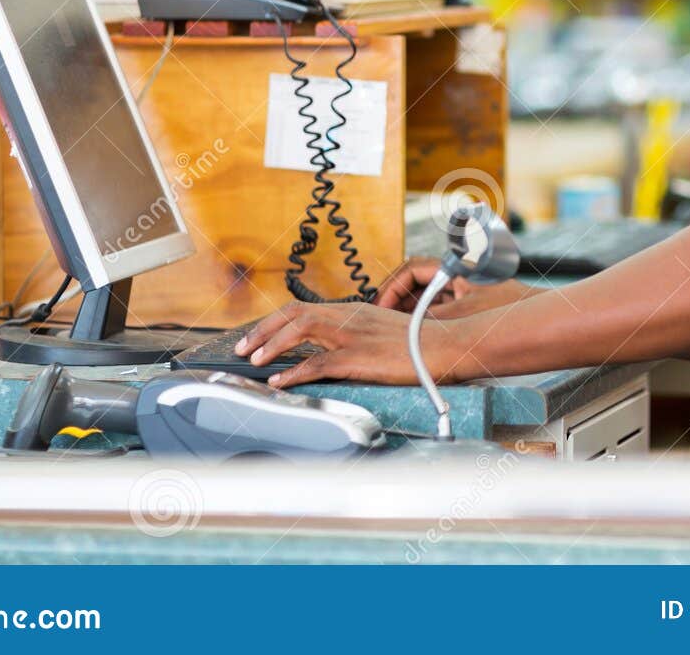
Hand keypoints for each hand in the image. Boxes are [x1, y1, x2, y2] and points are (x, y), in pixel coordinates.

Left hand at [233, 301, 459, 388]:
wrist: (448, 346)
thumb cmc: (421, 344)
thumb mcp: (383, 332)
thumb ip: (357, 336)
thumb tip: (334, 351)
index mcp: (353, 311)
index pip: (303, 308)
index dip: (275, 322)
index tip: (257, 335)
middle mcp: (348, 317)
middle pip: (294, 313)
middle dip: (262, 329)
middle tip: (242, 347)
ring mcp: (353, 335)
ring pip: (300, 329)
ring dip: (271, 344)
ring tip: (253, 359)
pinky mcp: (359, 356)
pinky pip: (318, 362)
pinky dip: (294, 371)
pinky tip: (280, 380)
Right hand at [376, 257, 537, 317]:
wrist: (537, 318)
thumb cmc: (509, 310)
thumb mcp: (461, 317)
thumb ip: (429, 319)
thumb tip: (400, 326)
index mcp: (454, 268)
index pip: (411, 269)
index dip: (392, 286)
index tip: (380, 305)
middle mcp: (456, 276)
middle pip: (415, 283)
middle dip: (395, 299)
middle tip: (379, 319)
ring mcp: (461, 291)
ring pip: (425, 297)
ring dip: (407, 311)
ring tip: (391, 329)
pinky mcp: (467, 306)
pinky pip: (437, 309)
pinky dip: (423, 319)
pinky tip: (413, 335)